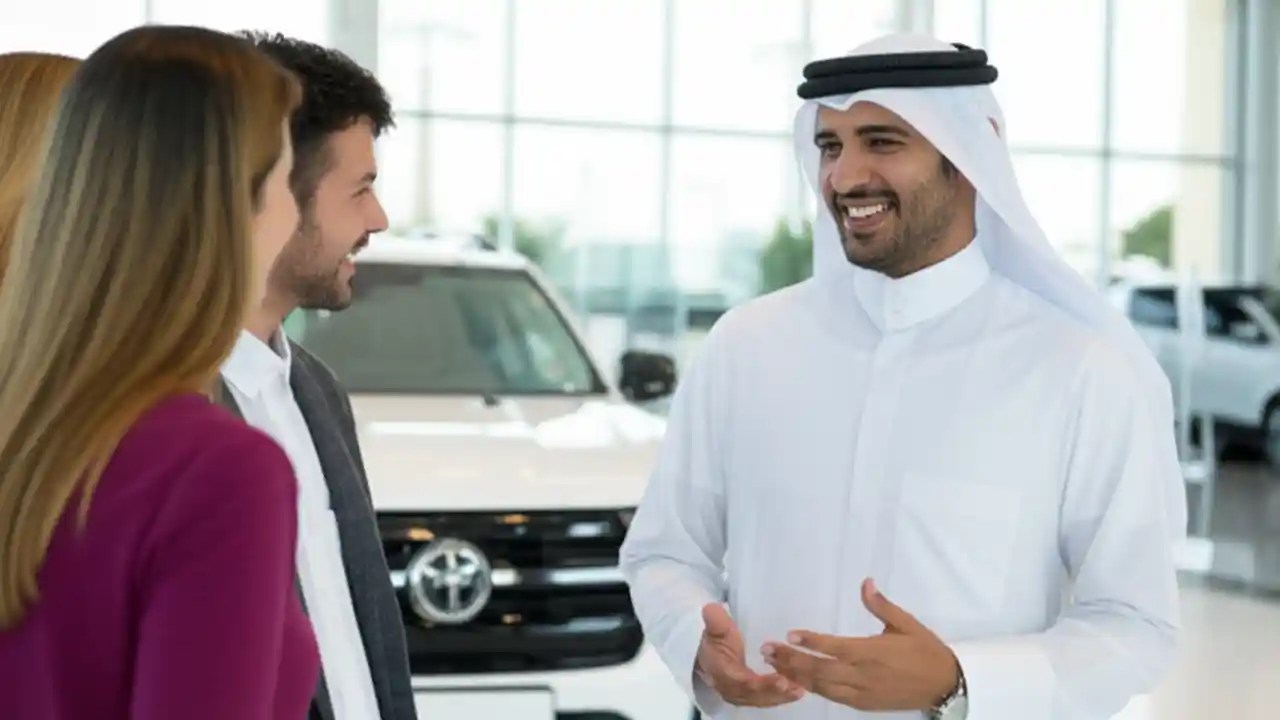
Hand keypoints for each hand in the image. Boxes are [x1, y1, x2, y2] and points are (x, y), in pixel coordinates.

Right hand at [695, 603, 805, 707]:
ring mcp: (739, 695)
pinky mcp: (748, 696)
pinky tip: (797, 691)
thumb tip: (711, 609)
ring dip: (781, 696)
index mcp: (721, 673)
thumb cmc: (715, 639)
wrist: (705, 654)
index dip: (761, 683)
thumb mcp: (715, 628)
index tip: (781, 679)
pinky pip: (765, 698)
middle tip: (796, 687)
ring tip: (801, 690)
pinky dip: (780, 696)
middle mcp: (730, 689)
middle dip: (775, 693)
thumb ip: (716, 621)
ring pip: (761, 699)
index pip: (742, 682)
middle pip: (754, 695)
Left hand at [761, 579, 959, 711]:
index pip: (834, 647)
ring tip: (774, 663)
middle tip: (767, 650)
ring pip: (822, 686)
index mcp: (871, 652)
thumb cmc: (925, 650)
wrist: (944, 685)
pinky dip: (814, 689)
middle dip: (791, 659)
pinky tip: (799, 680)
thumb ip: (881, 606)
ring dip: (796, 675)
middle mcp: (862, 674)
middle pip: (819, 669)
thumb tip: (865, 582)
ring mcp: (861, 692)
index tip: (790, 634)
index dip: (810, 641)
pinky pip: (834, 697)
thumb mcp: (906, 624)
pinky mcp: (863, 704)